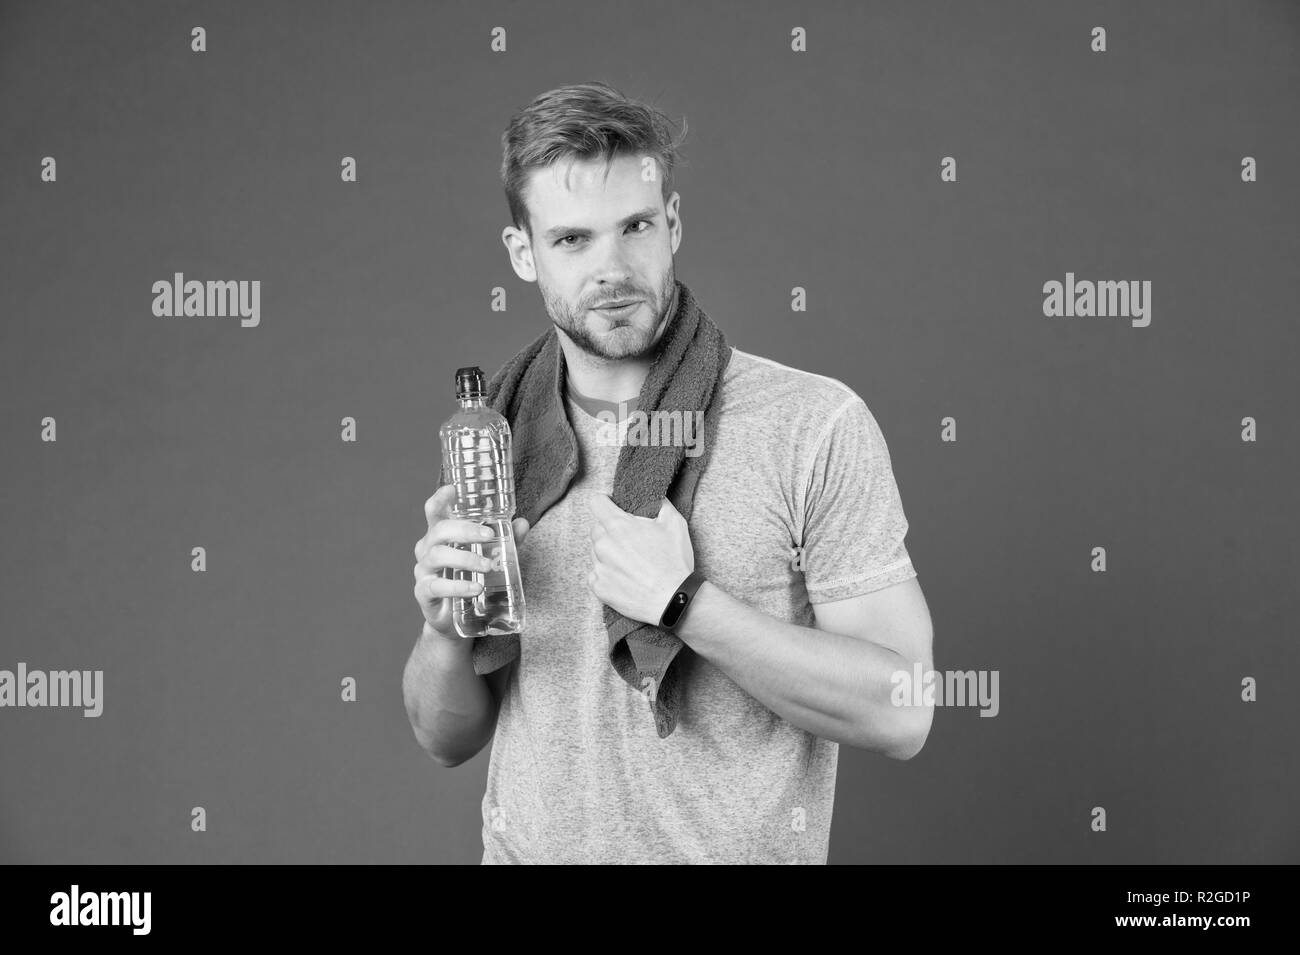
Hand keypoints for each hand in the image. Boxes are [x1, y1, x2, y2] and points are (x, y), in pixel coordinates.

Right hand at [414, 484, 529, 638]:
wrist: (457, 619)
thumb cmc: (471, 579)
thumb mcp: (491, 557)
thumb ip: (506, 540)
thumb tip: (523, 523)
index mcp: (441, 535)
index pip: (434, 511)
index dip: (440, 499)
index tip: (452, 490)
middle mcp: (428, 549)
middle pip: (439, 530)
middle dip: (464, 529)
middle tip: (488, 535)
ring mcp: (423, 571)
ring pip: (437, 556)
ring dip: (465, 558)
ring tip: (488, 566)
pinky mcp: (424, 593)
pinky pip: (436, 586)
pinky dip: (458, 587)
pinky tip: (476, 588)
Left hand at [588, 493, 693, 625]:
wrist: (673, 600)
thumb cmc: (674, 562)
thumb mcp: (675, 524)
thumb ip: (661, 504)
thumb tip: (655, 496)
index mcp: (618, 526)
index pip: (596, 503)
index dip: (605, 503)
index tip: (612, 508)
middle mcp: (603, 544)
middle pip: (596, 528)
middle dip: (610, 531)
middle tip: (629, 541)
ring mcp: (598, 567)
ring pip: (596, 552)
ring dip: (608, 553)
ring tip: (630, 563)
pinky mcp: (598, 587)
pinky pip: (596, 573)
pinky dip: (607, 574)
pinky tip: (625, 578)